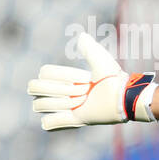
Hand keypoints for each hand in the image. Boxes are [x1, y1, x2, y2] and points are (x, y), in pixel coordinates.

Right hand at [28, 31, 156, 129]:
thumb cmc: (113, 79)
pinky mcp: (69, 121)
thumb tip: (82, 36)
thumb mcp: (101, 61)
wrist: (123, 99)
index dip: (64, 76)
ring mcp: (63, 107)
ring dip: (62, 103)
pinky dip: (55, 119)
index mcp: (63, 77)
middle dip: (61, 89)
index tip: (87, 78)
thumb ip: (90, 48)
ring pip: (40, 104)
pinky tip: (74, 114)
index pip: (44, 72)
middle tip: (84, 92)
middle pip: (35, 87)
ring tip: (83, 102)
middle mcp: (59, 92)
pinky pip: (47, 123)